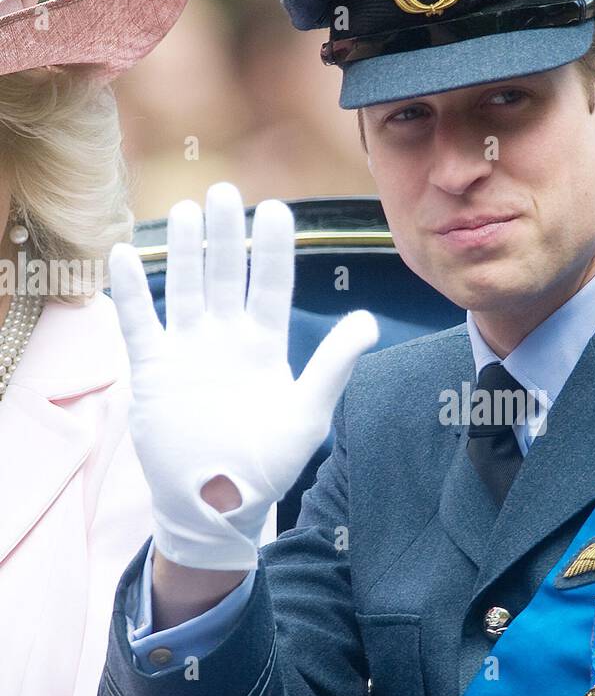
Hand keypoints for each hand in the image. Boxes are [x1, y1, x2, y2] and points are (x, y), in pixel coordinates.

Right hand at [110, 181, 378, 570]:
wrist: (216, 503)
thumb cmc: (268, 465)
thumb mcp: (307, 415)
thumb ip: (333, 366)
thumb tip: (369, 321)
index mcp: (266, 345)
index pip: (270, 285)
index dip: (272, 249)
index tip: (277, 209)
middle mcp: (226, 338)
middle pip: (225, 274)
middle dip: (225, 234)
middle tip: (225, 192)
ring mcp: (188, 350)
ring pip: (185, 287)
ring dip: (183, 250)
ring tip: (185, 210)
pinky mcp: (153, 370)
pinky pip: (140, 322)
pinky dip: (132, 290)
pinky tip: (124, 253)